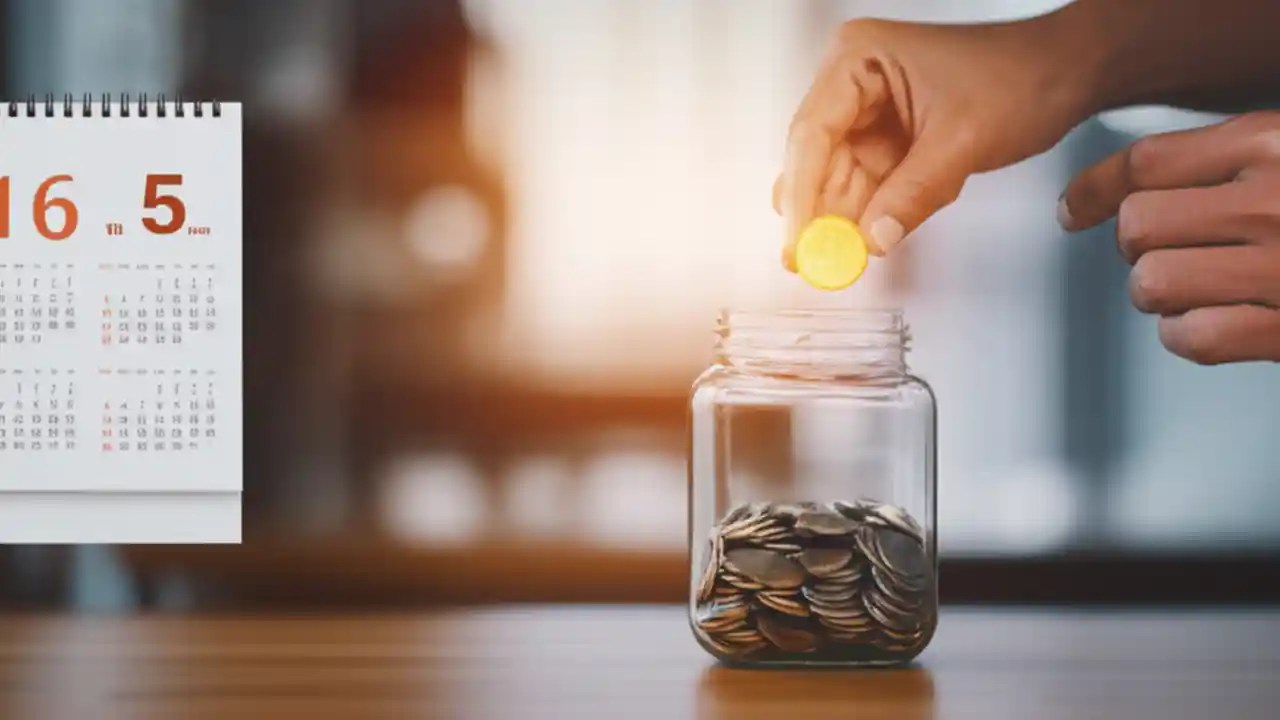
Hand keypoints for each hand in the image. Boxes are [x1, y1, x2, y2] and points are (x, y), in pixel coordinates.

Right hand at [776, 15, 1087, 267]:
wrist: (1070, 73)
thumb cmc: (1023, 76)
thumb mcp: (963, 140)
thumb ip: (913, 193)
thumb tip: (872, 239)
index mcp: (858, 59)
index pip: (812, 133)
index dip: (802, 193)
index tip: (799, 242)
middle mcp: (853, 83)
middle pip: (816, 160)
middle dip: (818, 213)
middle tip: (813, 264)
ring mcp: (870, 114)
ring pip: (837, 179)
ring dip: (843, 221)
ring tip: (839, 262)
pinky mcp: (889, 141)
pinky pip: (867, 186)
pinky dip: (869, 216)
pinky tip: (865, 242)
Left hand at [1060, 112, 1279, 364]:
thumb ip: (1234, 158)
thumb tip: (1137, 182)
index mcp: (1273, 143)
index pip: (1146, 162)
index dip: (1095, 190)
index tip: (1072, 209)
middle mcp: (1274, 201)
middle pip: (1136, 224)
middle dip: (1138, 247)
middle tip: (1171, 252)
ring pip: (1152, 283)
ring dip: (1162, 294)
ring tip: (1201, 287)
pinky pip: (1193, 336)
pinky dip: (1191, 335)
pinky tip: (1218, 321)